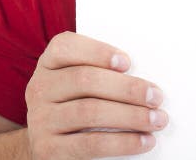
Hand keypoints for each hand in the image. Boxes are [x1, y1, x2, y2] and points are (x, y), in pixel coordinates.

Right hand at [24, 31, 167, 159]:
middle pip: (84, 80)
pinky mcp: (48, 149)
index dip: (97, 51)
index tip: (127, 63)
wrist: (47, 147)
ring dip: (130, 115)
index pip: (65, 46)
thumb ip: (99, 73)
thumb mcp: (76, 85)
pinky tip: (144, 141)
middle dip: (126, 88)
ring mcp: (41, 119)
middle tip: (155, 96)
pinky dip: (122, 142)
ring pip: (89, 111)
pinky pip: (91, 143)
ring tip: (156, 119)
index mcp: (48, 64)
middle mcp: (39, 88)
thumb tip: (142, 80)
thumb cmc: (74, 107)